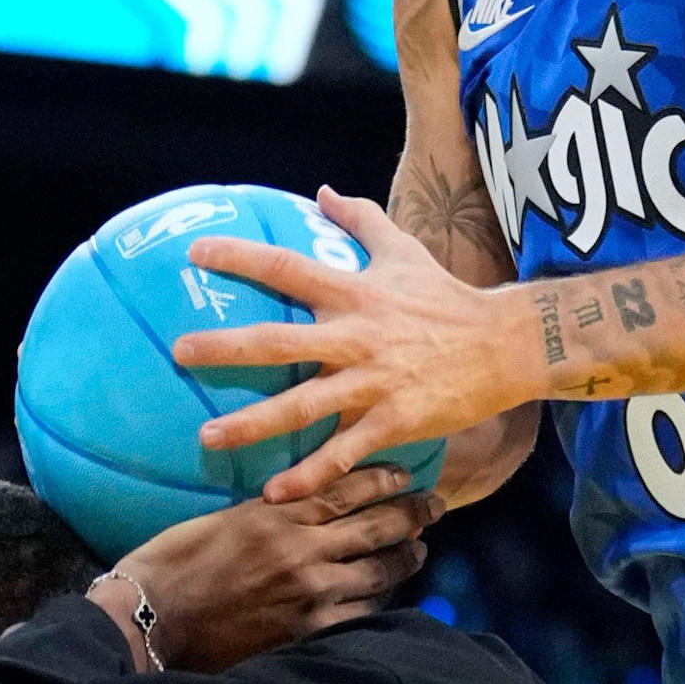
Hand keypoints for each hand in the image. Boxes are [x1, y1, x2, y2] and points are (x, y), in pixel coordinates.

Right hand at [112, 464, 439, 673]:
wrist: (151, 617)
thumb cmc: (174, 563)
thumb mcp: (222, 519)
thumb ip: (269, 512)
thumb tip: (301, 506)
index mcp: (277, 512)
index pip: (345, 489)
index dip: (383, 479)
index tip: (406, 474)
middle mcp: (302, 548)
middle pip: (375, 527)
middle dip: (412, 515)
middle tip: (435, 507)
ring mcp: (309, 592)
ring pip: (377, 571)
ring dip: (404, 559)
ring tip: (418, 551)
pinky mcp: (306, 631)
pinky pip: (360, 615)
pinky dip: (379, 602)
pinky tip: (388, 598)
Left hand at [176, 189, 541, 503]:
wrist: (504, 345)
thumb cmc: (447, 297)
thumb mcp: (404, 249)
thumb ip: (361, 218)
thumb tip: (323, 190)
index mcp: (354, 292)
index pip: (287, 268)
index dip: (241, 258)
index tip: (195, 252)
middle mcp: (356, 336)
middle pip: (280, 342)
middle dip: (227, 348)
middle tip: (179, 352)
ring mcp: (373, 382)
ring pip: (303, 406)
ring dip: (253, 424)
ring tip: (208, 437)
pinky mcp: (393, 421)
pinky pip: (343, 452)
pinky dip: (310, 475)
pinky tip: (275, 493)